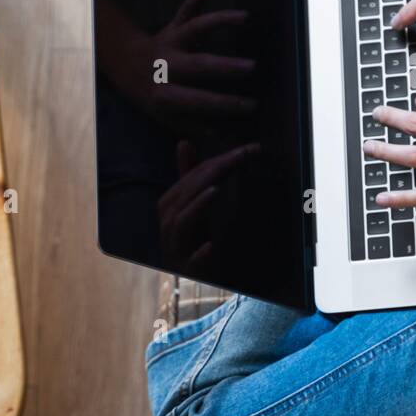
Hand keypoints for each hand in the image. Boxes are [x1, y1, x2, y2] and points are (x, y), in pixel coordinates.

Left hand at [132, 0, 256, 134]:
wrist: (126, 68)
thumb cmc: (153, 97)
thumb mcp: (165, 118)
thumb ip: (193, 125)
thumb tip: (225, 133)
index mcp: (164, 93)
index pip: (197, 100)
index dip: (223, 105)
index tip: (250, 108)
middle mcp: (167, 66)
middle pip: (199, 64)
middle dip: (225, 66)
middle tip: (252, 68)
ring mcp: (171, 43)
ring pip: (195, 29)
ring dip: (219, 21)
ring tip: (245, 17)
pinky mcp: (173, 27)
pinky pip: (187, 7)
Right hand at [157, 140, 254, 273]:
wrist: (195, 274)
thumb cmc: (192, 235)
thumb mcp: (193, 204)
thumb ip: (189, 174)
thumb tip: (184, 142)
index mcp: (168, 206)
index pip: (191, 178)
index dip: (219, 161)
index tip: (248, 150)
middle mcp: (167, 225)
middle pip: (184, 196)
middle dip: (211, 174)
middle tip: (238, 159)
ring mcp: (175, 249)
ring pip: (180, 224)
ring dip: (197, 207)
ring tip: (215, 190)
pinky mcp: (187, 270)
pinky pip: (190, 262)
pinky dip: (199, 254)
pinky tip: (211, 246)